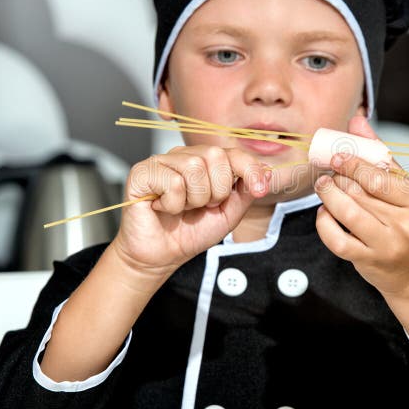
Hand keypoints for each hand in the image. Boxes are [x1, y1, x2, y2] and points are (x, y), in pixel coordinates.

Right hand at [111, 145, 270, 276]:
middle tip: (203, 206)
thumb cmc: (190, 232)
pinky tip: (163, 207)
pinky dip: (173, 203)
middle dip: (217, 190)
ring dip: (194, 199)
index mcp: (206, 163)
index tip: (260, 190)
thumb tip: (266, 172)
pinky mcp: (142, 172)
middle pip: (215, 155)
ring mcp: (163, 161)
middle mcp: (185, 156)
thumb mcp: (228, 214)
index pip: (234, 153)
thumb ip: (246, 192)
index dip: (250, 169)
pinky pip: (172, 181)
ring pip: (194, 167)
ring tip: (183, 208)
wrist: (161, 256)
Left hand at [313, 115, 408, 297]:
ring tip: (324, 187)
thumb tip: (357, 121)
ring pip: (346, 212)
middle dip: (337, 178)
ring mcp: (387, 244)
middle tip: (327, 172)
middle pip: (358, 192)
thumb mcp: (403, 188)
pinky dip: (325, 223)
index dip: (351, 164)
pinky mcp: (369, 261)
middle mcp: (406, 222)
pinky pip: (337, 239)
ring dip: (328, 196)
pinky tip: (325, 214)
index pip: (377, 176)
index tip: (335, 156)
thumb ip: (380, 155)